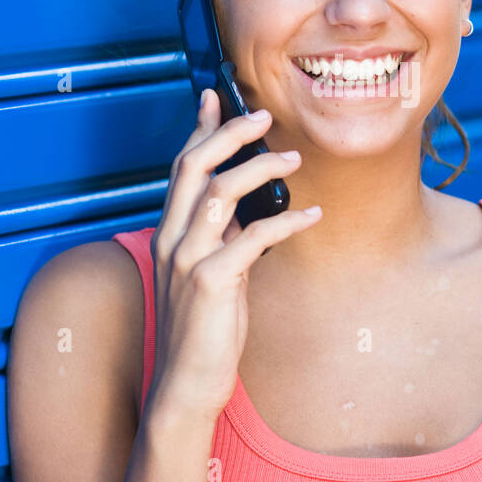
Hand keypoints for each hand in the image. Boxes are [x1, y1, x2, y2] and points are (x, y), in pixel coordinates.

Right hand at [145, 89, 321, 421]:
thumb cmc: (204, 329)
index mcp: (169, 233)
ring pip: (221, 192)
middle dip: (229, 134)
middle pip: (195, 167)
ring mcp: (188, 259)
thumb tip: (245, 205)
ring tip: (294, 158)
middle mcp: (172, 239)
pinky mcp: (211, 282)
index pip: (181, 167)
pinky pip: (252, 236)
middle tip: (263, 116)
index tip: (215, 97)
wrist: (186, 383)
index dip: (199, 129)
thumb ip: (220, 237)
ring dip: (262, 168)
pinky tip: (312, 215)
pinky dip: (287, 220)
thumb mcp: (210, 272)